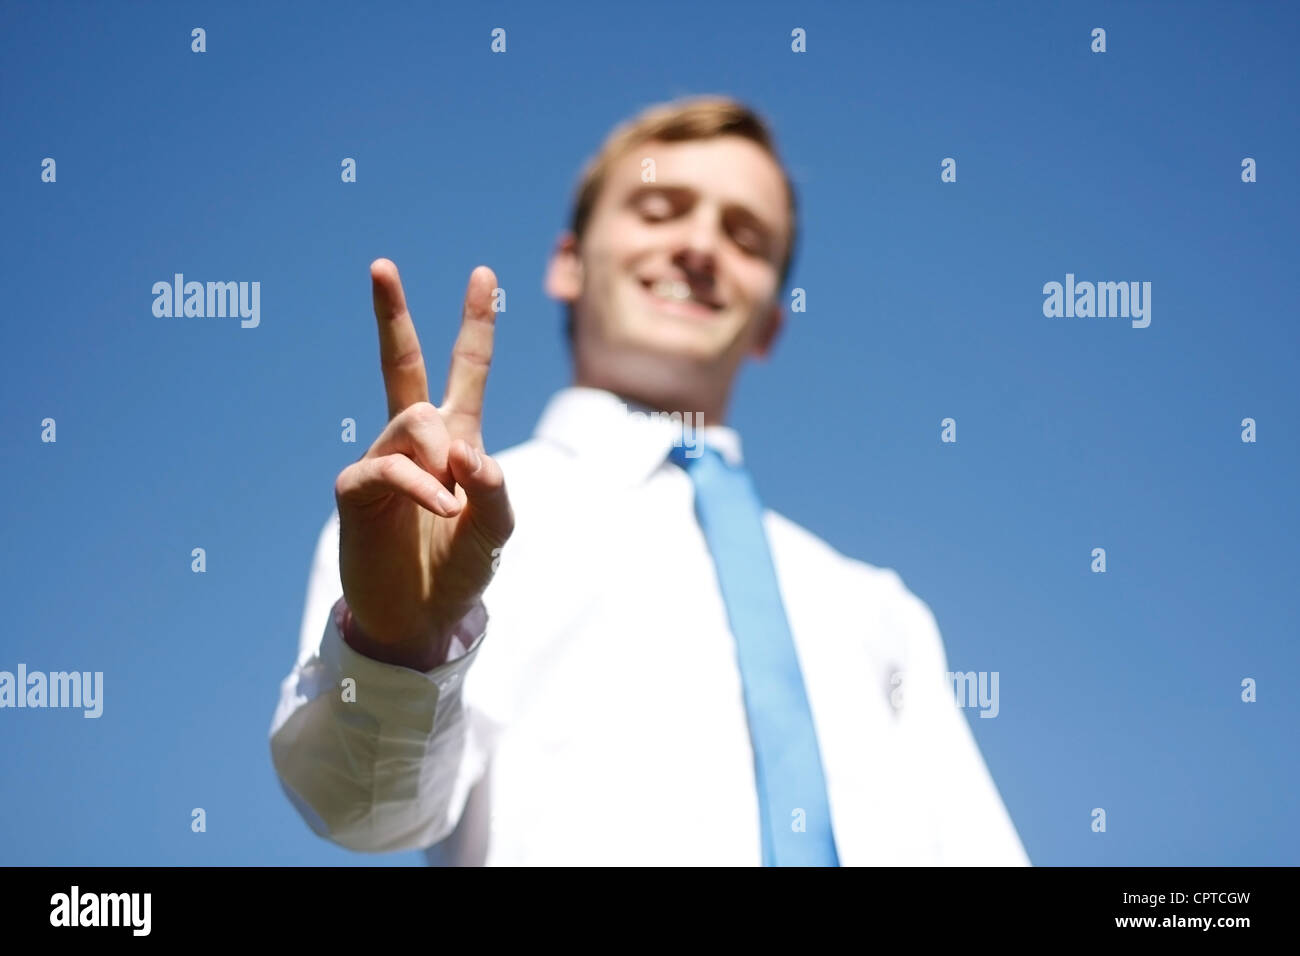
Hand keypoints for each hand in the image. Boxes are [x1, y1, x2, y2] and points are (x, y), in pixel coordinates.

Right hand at [333, 259, 513, 669]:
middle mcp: (416, 440)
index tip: (483, 274)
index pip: (466, 370)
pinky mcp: (356, 489)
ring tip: (451, 506)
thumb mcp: (499, 529)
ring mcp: (383, 460)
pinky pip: (391, 467)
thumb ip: (494, 488)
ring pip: (416, 422)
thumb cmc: (461, 568)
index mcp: (456, 438)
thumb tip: (463, 450)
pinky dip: (422, 486)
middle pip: (401, 365)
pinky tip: (442, 509)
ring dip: (442, 461)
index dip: (475, 323)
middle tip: (380, 265)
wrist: (422, 618)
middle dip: (392, 315)